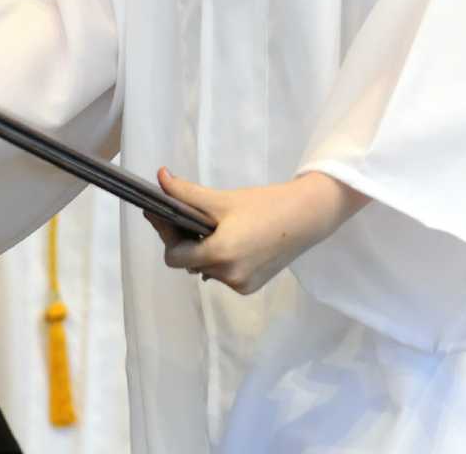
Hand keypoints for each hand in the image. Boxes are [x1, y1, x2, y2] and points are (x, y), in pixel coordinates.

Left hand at [144, 169, 368, 295]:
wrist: (306, 217)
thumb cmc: (264, 205)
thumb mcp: (223, 199)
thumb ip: (186, 193)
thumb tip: (160, 177)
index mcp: (220, 254)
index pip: (174, 257)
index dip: (168, 236)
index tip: (165, 217)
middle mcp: (228, 276)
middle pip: (189, 262)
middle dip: (186, 242)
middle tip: (190, 218)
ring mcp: (240, 285)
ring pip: (205, 269)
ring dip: (203, 252)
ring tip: (214, 229)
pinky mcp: (250, 288)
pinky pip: (223, 275)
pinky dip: (221, 260)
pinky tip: (232, 242)